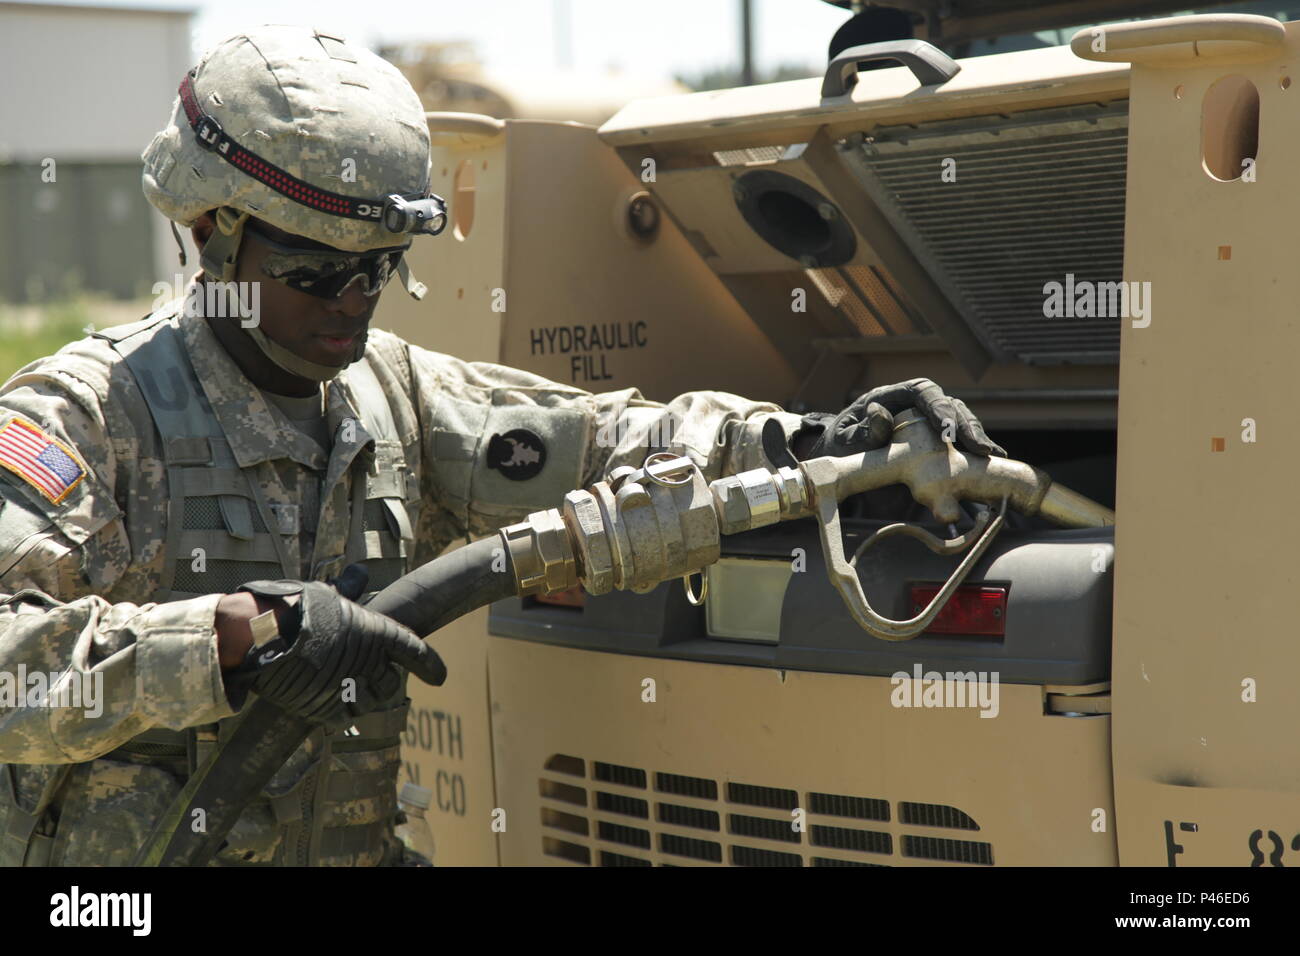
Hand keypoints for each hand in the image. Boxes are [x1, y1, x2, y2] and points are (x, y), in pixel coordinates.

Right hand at [222, 579, 443, 721]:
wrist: (264, 635)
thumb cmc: (296, 609)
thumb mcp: (327, 594)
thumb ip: (349, 590)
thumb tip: (359, 572)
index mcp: (377, 631)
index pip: (412, 650)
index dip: (429, 664)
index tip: (440, 677)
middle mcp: (369, 663)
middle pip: (391, 683)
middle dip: (386, 682)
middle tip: (372, 676)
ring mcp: (348, 688)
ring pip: (368, 703)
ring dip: (362, 698)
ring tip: (347, 687)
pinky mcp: (325, 708)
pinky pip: (343, 718)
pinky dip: (340, 712)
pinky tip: (332, 702)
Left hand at [793, 378, 1003, 460]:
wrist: (838, 466)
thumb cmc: (839, 449)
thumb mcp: (843, 441)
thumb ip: (861, 430)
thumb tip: (880, 414)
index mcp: (892, 397)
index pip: (922, 391)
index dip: (938, 406)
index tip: (947, 429)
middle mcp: (914, 407)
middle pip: (948, 405)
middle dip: (965, 425)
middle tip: (979, 449)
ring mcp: (927, 425)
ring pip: (959, 422)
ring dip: (975, 437)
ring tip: (990, 456)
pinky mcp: (934, 445)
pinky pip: (958, 444)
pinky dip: (974, 453)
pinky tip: (993, 463)